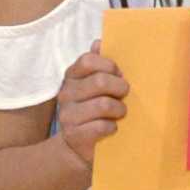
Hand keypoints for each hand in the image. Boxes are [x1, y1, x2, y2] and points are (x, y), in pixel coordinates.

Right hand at [55, 43, 128, 171]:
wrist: (78, 147)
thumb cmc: (93, 110)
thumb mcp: (95, 85)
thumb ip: (98, 64)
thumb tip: (99, 41)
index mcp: (71, 77)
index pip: (88, 60)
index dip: (108, 65)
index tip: (119, 74)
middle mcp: (65, 94)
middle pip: (100, 81)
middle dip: (120, 88)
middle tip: (124, 94)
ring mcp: (68, 115)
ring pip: (103, 104)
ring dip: (119, 109)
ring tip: (120, 112)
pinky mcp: (74, 135)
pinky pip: (102, 126)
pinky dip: (112, 126)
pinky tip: (112, 127)